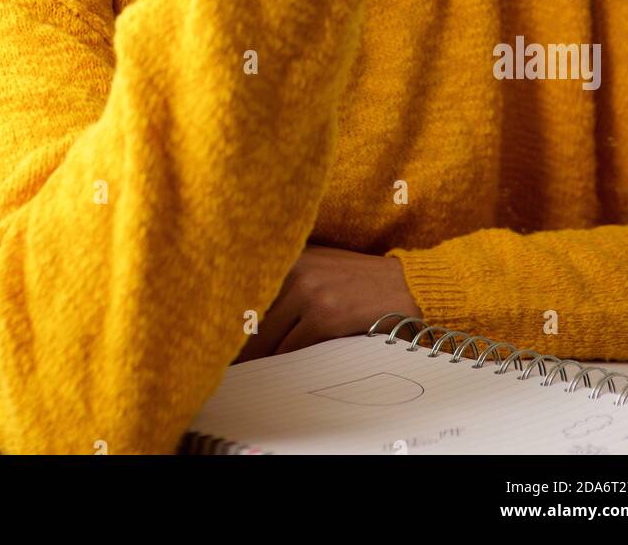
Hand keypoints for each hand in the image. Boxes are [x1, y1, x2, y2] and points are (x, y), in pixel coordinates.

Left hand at [233, 243, 422, 362]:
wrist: (407, 286)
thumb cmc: (360, 281)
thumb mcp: (321, 267)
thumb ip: (289, 280)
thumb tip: (250, 313)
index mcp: (292, 255)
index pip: (249, 291)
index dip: (234, 320)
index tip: (220, 338)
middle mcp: (295, 269)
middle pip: (253, 316)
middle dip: (240, 344)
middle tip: (229, 364)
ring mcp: (309, 292)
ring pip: (268, 337)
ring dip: (257, 359)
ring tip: (248, 373)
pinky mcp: (324, 316)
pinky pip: (291, 350)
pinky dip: (282, 365)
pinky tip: (276, 373)